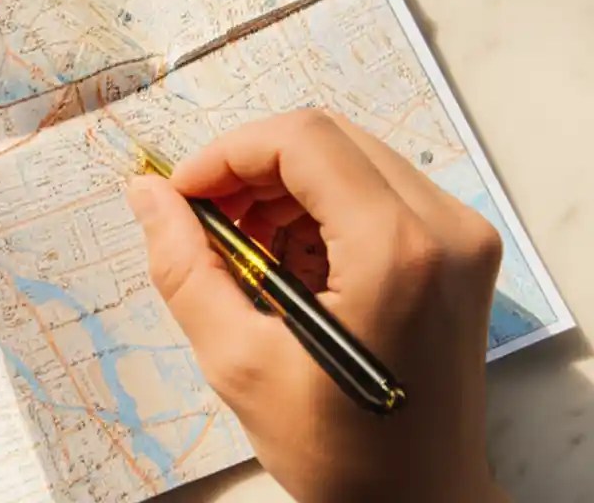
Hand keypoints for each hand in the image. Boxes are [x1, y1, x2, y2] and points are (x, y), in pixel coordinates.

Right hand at [128, 110, 507, 501]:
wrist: (422, 501)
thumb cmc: (342, 453)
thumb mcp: (240, 363)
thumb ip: (186, 268)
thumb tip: (147, 197)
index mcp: (397, 253)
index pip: (302, 142)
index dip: (227, 155)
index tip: (183, 197)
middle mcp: (443, 229)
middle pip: (327, 141)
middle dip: (251, 170)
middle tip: (206, 224)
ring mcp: (460, 236)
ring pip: (350, 159)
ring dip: (282, 190)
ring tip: (245, 253)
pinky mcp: (458, 250)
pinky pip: (375, 191)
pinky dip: (319, 210)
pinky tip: (290, 265)